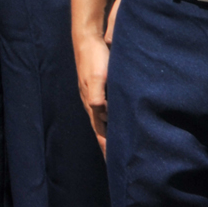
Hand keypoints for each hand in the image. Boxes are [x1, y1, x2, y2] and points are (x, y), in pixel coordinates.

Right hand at [74, 28, 111, 154]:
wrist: (87, 39)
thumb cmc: (94, 58)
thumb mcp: (97, 77)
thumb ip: (97, 95)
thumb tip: (100, 113)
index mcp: (92, 104)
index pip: (100, 134)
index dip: (107, 149)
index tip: (114, 167)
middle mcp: (93, 103)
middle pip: (102, 131)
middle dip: (109, 148)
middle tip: (119, 165)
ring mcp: (96, 96)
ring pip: (105, 122)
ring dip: (111, 136)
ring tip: (120, 150)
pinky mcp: (100, 89)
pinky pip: (107, 112)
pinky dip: (113, 123)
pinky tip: (118, 123)